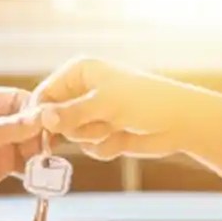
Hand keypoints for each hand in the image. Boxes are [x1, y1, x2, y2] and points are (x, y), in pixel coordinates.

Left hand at [0, 87, 43, 211]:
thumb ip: (11, 127)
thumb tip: (44, 116)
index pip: (22, 100)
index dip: (39, 112)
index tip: (53, 126)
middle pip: (30, 122)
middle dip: (42, 135)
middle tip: (49, 150)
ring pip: (30, 143)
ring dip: (41, 154)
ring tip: (47, 166)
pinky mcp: (0, 165)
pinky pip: (25, 163)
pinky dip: (35, 169)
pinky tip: (41, 177)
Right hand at [33, 57, 205, 160]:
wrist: (180, 121)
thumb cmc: (144, 101)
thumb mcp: (104, 104)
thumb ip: (71, 113)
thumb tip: (42, 119)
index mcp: (80, 72)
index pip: (45, 93)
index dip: (42, 113)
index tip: (45, 130)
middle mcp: (84, 91)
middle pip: (56, 119)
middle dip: (75, 127)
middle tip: (97, 122)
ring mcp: (95, 114)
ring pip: (74, 137)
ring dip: (94, 137)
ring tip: (115, 127)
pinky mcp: (106, 134)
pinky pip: (91, 148)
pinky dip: (105, 148)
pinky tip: (122, 138)